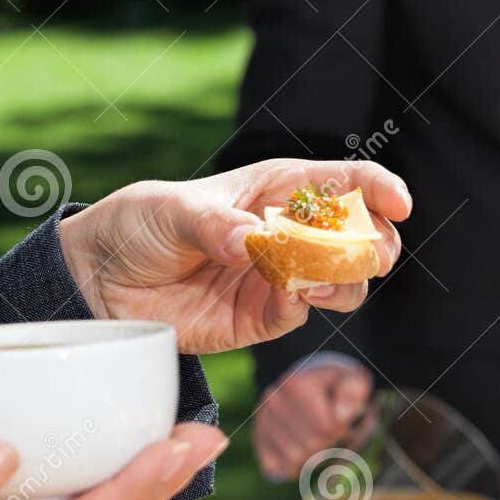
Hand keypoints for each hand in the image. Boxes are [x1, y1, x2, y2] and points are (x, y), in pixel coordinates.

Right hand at [0, 379, 223, 499]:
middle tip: (209, 435)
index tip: (184, 449)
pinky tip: (130, 422)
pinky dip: (102, 447)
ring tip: (191, 430)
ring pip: (86, 494)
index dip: (139, 489)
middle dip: (159, 478)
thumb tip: (3, 459)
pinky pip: (63, 471)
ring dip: (141, 465)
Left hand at [58, 159, 409, 353]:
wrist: (101, 283)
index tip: (399, 204)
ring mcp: (282, 277)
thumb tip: (252, 244)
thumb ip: (215, 223)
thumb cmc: (139, 225)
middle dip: (375, 243)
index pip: (343, 182)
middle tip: (369, 253)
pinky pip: (301, 311)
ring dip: (345, 279)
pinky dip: (306, 303)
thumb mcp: (172, 210)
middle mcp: (290, 232)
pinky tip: (293, 293)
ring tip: (321, 278)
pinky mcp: (265, 316)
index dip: (379, 190)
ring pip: (343, 280)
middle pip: (359, 236)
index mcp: (276, 189)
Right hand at [254, 360, 373, 480]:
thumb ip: (353, 393)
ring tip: (323, 444)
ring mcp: (261, 421)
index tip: (348, 424)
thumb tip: (341, 416)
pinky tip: (306, 455)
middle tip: (337, 437)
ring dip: (317, 460)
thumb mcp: (352, 384)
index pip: (327, 427)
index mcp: (295, 385)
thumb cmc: (337, 391)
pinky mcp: (259, 441)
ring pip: (294, 461)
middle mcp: (272, 401)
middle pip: (311, 445)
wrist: (312, 389)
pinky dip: (297, 469)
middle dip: (332, 447)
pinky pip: (279, 470)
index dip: (345, 433)